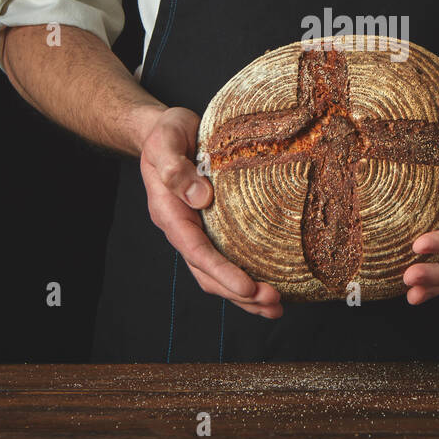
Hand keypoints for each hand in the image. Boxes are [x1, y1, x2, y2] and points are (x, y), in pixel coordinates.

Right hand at [138, 106, 282, 317]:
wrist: (163, 131)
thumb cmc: (164, 135)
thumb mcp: (165, 142)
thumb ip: (176, 169)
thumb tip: (201, 198)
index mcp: (169, 214)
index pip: (197, 251)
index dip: (222, 273)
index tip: (247, 288)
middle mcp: (183, 228)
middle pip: (209, 273)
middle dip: (240, 293)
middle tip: (274, 303)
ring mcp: (196, 230)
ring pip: (217, 274)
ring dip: (245, 295)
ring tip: (275, 308)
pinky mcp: (211, 226)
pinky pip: (227, 257)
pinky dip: (247, 275)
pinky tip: (267, 284)